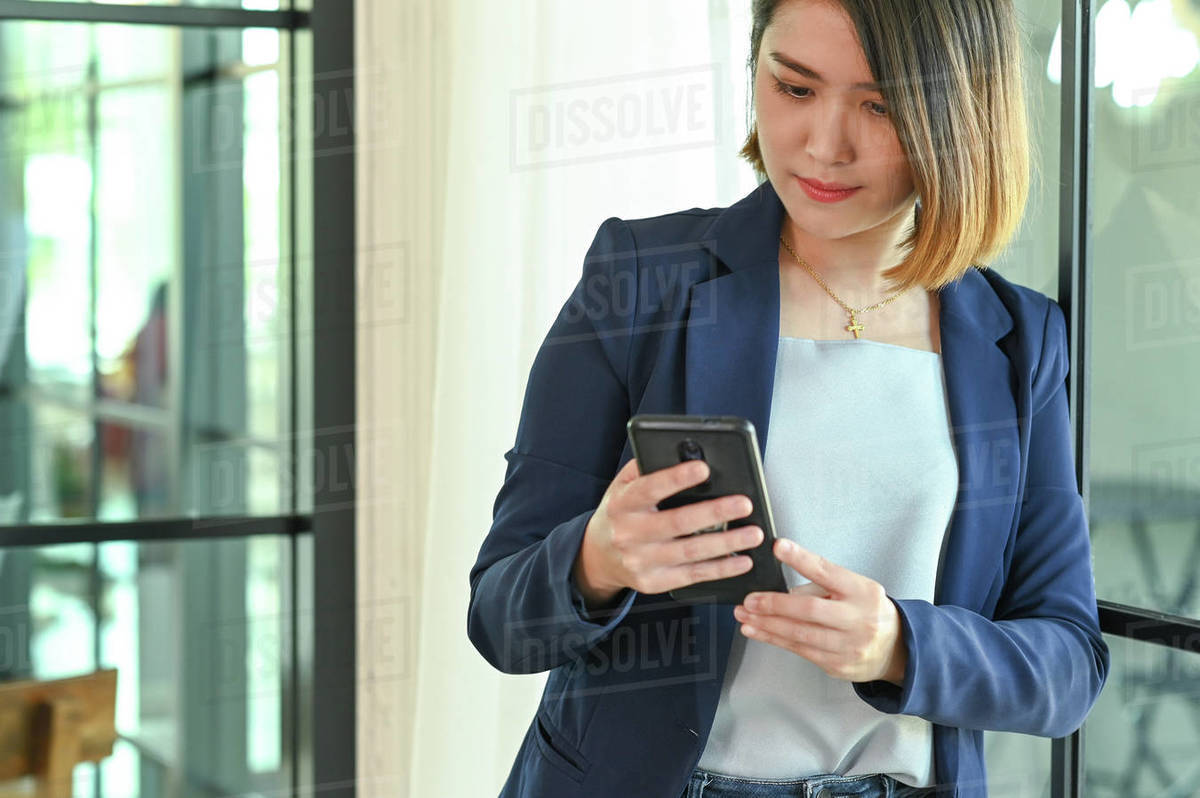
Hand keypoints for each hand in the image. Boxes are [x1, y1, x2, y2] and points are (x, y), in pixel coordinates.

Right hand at [573, 457, 763, 604]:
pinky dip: (721, 569)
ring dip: (726, 543)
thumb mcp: (622, 486)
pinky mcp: (654, 583)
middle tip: (743, 504)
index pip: (649, 488)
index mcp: (622, 504)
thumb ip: (647, 469)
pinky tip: (741, 561)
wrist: (599, 556)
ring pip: (690, 552)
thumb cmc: (620, 514)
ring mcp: (641, 561)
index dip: (676, 478)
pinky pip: (693, 576)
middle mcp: (629, 534)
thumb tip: (683, 451)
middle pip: (676, 523)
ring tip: (752, 534)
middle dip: (714, 512)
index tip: (704, 469)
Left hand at [733, 538, 907, 685]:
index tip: (778, 547)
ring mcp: (848, 645)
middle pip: (810, 610)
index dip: (801, 559)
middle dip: (774, 604)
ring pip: (800, 635)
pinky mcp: (838, 665)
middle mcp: (857, 619)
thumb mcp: (854, 588)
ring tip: (744, 616)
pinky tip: (757, 631)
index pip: (827, 571)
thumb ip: (821, 585)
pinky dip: (775, 640)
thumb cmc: (866, 610)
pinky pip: (800, 651)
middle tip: (750, 600)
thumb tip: (780, 589)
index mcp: (862, 591)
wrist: (895, 649)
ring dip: (767, 625)